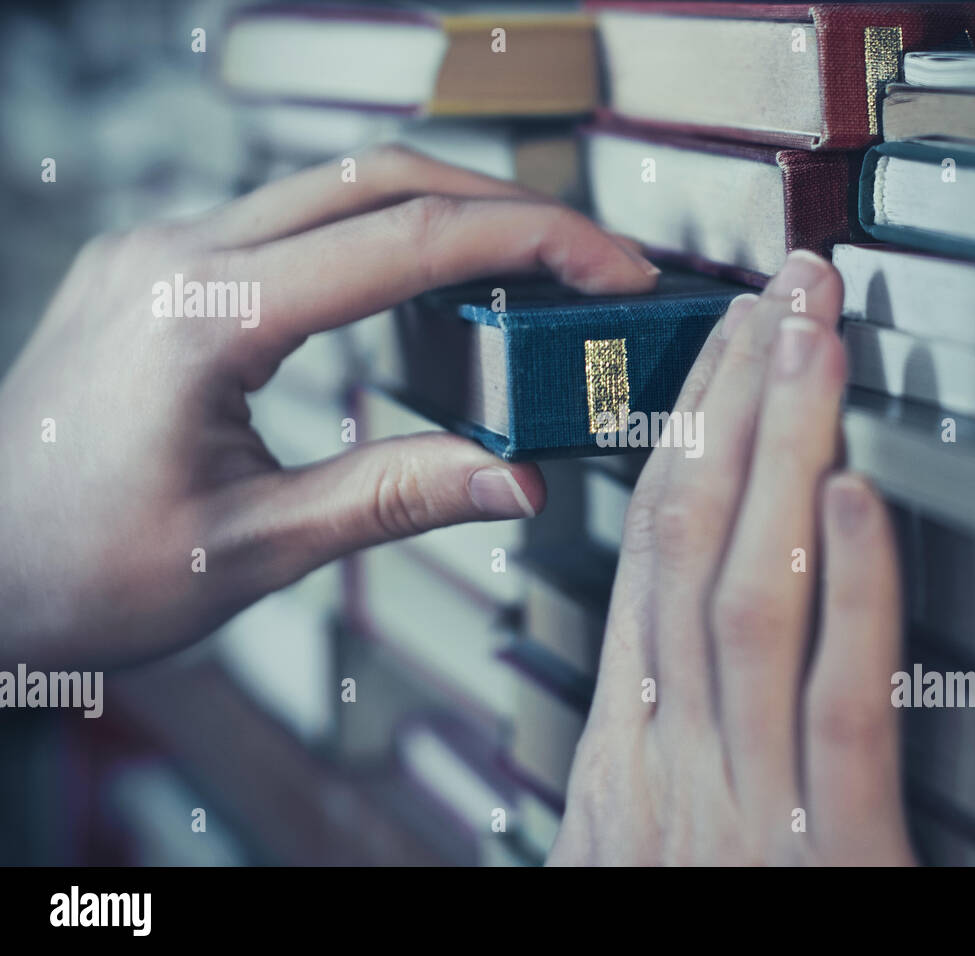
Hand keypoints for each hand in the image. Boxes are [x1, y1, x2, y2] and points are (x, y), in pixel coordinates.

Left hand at [0, 145, 658, 665]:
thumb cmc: (78, 571)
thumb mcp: (252, 549)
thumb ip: (393, 497)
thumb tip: (521, 479)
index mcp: (201, 316)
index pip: (406, 241)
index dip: (532, 246)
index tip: (613, 269)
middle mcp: (177, 253)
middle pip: (378, 177)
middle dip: (504, 207)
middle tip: (593, 259)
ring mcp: (163, 249)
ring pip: (335, 186)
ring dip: (446, 211)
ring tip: (533, 268)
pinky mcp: (163, 267)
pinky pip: (292, 220)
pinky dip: (382, 235)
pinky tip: (428, 283)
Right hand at [548, 252, 913, 865]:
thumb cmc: (673, 934)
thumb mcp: (628, 838)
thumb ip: (653, 738)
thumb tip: (669, 642)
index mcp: (619, 751)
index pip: (642, 553)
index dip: (683, 435)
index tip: (719, 347)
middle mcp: (664, 756)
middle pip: (689, 541)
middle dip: (733, 401)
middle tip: (776, 291)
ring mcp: (738, 800)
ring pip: (752, 592)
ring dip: (788, 454)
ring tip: (815, 343)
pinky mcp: (831, 852)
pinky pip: (834, 702)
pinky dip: (849, 591)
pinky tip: (862, 500)